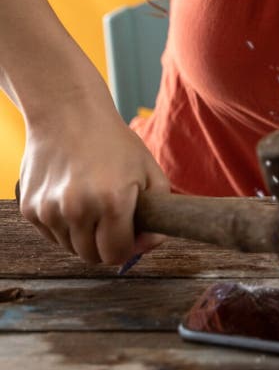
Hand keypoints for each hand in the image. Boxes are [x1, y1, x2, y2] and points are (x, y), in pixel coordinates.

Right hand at [17, 73, 169, 265]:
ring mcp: (50, 210)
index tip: (129, 233)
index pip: (117, 254)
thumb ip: (158, 212)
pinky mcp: (30, 208)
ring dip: (83, 233)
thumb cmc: (112, 140)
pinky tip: (71, 194)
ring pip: (70, 247)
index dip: (127, 246)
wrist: (67, 111)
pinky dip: (63, 223)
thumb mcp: (149, 170)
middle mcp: (78, 209)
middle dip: (105, 243)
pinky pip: (51, 234)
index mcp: (112, 202)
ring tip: (90, 200)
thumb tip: (148, 245)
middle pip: (92, 257)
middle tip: (110, 216)